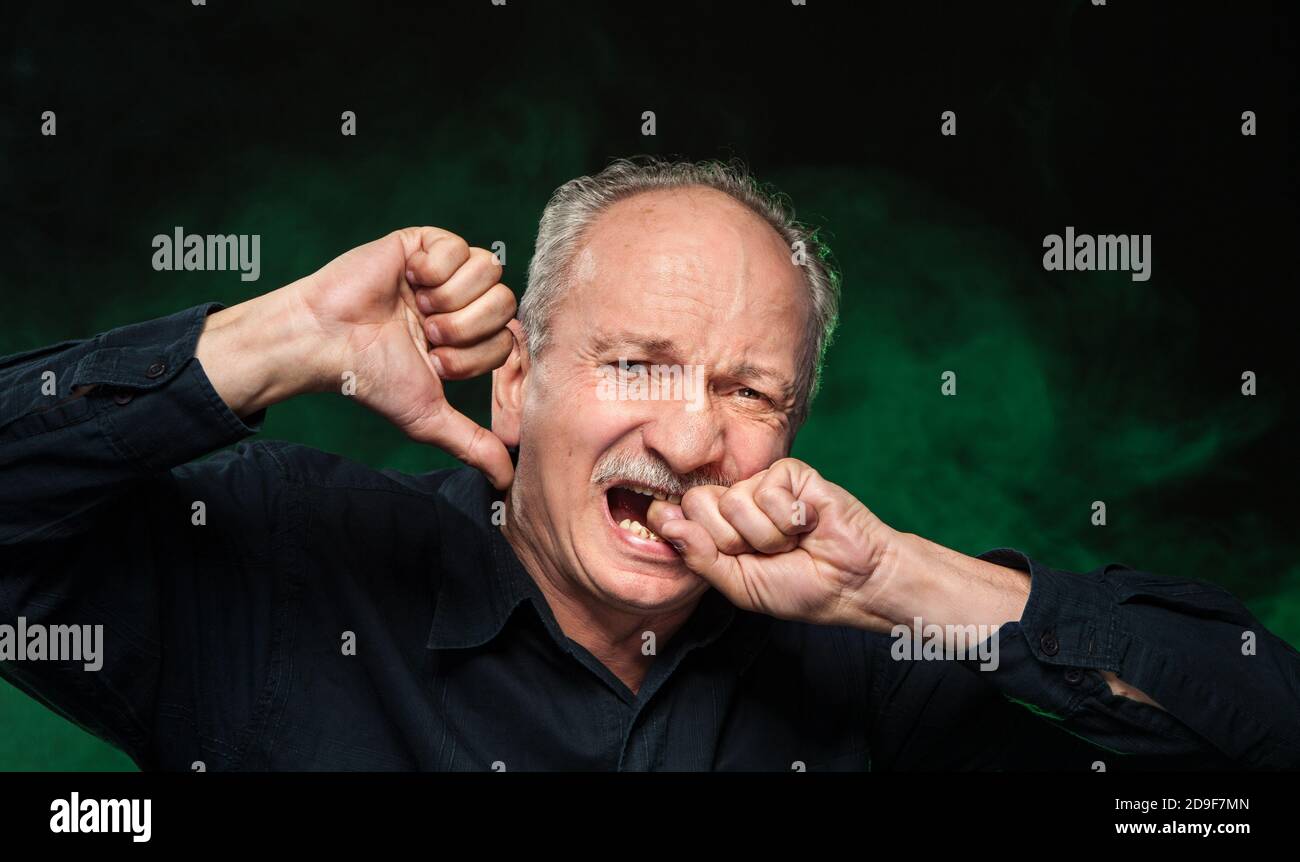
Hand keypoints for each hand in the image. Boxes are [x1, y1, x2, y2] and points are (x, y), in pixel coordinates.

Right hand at [294, 227, 516, 487]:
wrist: (327, 341)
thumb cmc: (371, 377)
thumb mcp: (428, 417)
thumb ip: (471, 444)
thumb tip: (505, 483)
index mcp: (469, 336)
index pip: (508, 339)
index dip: (474, 355)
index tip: (435, 361)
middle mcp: (462, 301)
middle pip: (505, 303)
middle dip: (465, 329)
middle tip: (426, 335)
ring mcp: (445, 269)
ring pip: (488, 272)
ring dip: (448, 300)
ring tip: (414, 309)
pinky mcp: (424, 242)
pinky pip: (458, 246)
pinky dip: (431, 270)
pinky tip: (406, 280)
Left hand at [647, 458, 900, 628]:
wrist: (853, 582)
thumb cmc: (800, 587)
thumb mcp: (738, 584)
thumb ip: (698, 555)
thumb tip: (663, 520)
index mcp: (717, 529)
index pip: (676, 515)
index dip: (691, 535)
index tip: (724, 555)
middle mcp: (735, 502)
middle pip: (697, 504)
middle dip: (731, 541)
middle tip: (765, 553)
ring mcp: (761, 485)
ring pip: (733, 501)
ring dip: (767, 535)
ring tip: (792, 541)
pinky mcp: (789, 472)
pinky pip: (766, 490)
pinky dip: (789, 518)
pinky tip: (808, 523)